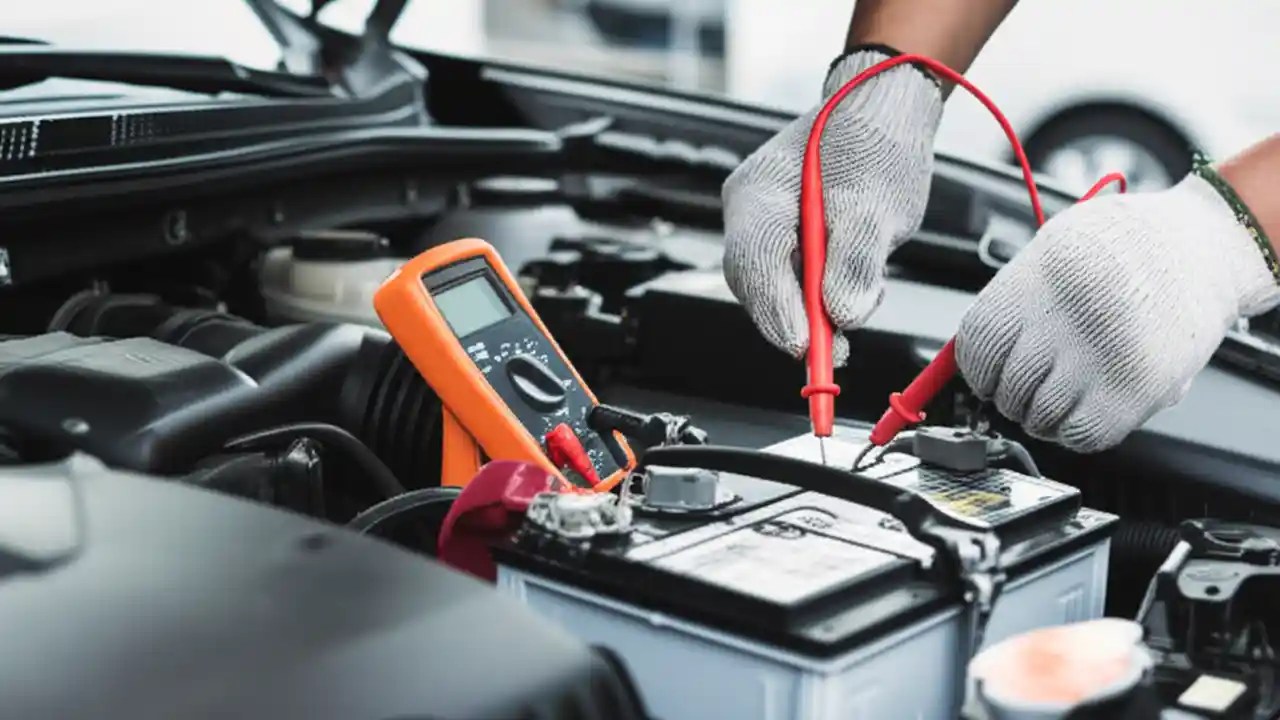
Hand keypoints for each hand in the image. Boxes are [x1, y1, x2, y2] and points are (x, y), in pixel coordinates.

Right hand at [722, 49, 941, 365]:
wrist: (880, 110)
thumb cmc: (877, 143)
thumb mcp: (879, 207)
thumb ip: (857, 262)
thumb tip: (842, 316)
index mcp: (760, 193)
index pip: (753, 262)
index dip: (777, 310)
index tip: (806, 346)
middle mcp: (748, 209)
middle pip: (756, 282)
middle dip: (795, 320)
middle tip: (835, 351)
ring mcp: (759, 221)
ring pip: (774, 284)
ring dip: (814, 307)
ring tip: (861, 296)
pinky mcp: (780, 234)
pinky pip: (789, 275)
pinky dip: (819, 292)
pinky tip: (852, 283)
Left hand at [956, 173, 1279, 451]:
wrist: (1206, 246)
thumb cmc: (1128, 243)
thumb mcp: (1057, 245)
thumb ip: (1015, 295)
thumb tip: (976, 349)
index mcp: (1041, 280)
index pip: (978, 342)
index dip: (976, 367)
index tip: (985, 374)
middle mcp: (1069, 319)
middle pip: (1008, 383)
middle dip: (1009, 394)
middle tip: (1025, 388)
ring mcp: (1106, 357)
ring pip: (1040, 415)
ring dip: (1040, 416)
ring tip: (1059, 395)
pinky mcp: (1141, 389)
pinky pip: (1083, 434)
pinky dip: (1073, 432)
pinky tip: (1081, 411)